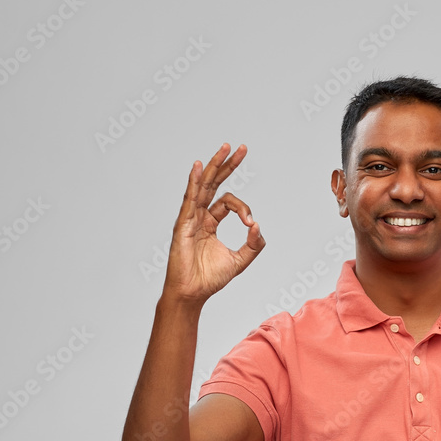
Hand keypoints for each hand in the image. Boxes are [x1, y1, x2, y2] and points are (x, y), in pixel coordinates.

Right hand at [163, 143, 264, 305]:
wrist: (193, 293)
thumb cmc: (210, 278)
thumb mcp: (240, 260)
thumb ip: (253, 245)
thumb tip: (257, 226)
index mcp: (210, 223)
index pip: (228, 203)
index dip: (244, 209)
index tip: (250, 223)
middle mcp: (199, 216)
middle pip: (214, 184)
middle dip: (228, 165)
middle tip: (240, 147)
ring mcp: (190, 218)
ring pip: (203, 186)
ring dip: (215, 166)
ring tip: (225, 148)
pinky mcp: (183, 224)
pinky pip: (189, 199)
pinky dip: (194, 183)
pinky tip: (200, 167)